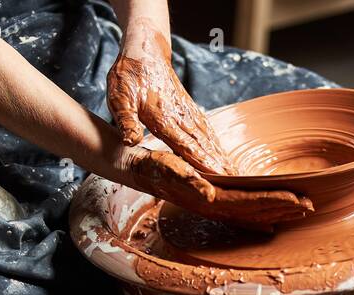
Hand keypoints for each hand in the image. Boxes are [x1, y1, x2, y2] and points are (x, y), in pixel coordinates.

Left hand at [107, 21, 232, 174]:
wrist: (145, 50)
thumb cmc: (128, 74)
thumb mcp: (119, 96)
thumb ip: (125, 119)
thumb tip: (130, 141)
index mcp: (163, 118)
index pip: (186, 145)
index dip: (202, 163)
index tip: (217, 178)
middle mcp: (180, 117)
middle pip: (203, 145)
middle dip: (218, 165)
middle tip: (234, 184)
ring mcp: (187, 112)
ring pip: (208, 138)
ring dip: (221, 156)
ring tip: (234, 174)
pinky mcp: (189, 108)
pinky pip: (206, 129)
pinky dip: (216, 144)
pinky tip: (223, 154)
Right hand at [117, 147, 312, 228]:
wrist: (136, 170)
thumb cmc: (152, 165)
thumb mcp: (167, 167)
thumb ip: (187, 179)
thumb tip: (208, 192)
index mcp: (210, 198)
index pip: (250, 202)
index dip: (275, 202)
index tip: (299, 200)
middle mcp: (215, 205)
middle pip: (257, 210)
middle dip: (284, 209)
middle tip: (312, 207)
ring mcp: (215, 206)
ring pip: (253, 213)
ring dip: (277, 212)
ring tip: (302, 210)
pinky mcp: (213, 201)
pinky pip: (243, 212)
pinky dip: (261, 217)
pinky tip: (274, 222)